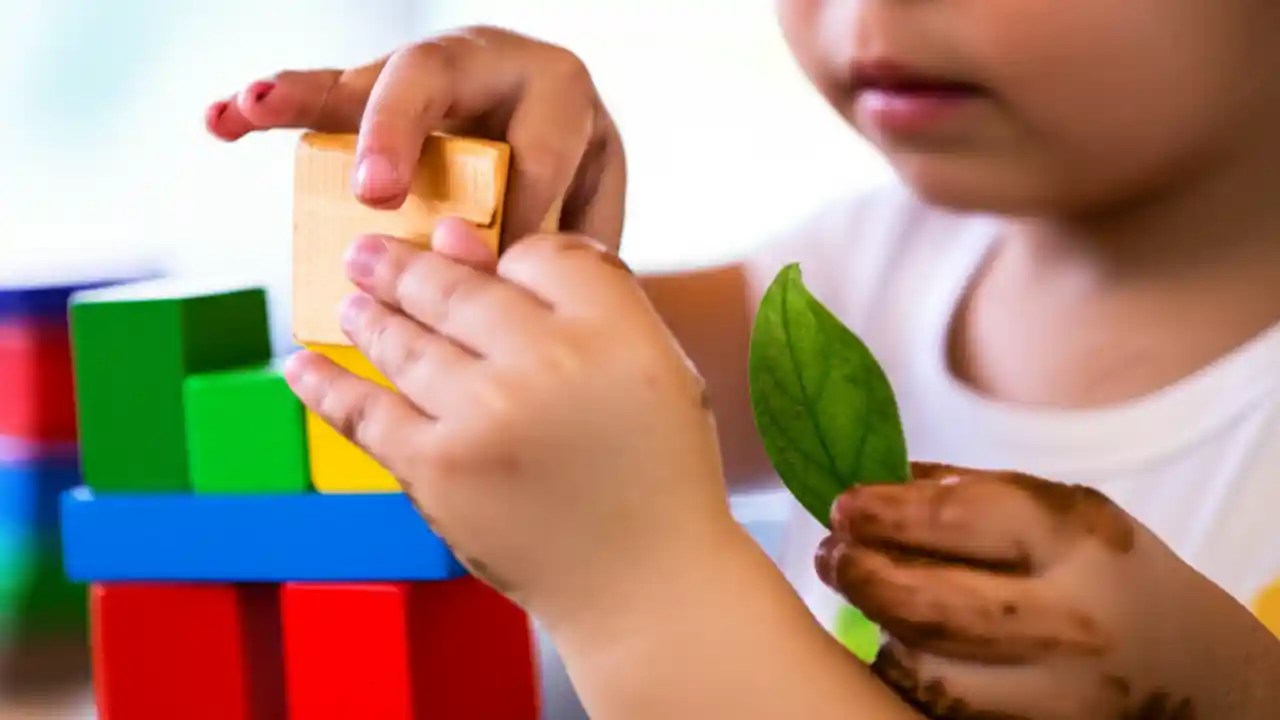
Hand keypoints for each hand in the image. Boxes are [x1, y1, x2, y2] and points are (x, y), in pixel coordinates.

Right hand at [205, 26, 624, 250]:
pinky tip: (223, 120)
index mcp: (559, 92)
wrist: (572, 162)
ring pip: (363, 80)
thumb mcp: (586, 225)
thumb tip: (484, 277)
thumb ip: (558, 253)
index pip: (539, 146)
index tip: (491, 266)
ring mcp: (427, 76)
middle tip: (375, 193)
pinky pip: (321, 97)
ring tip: (252, 107)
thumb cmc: (577, 201)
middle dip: (400, 130)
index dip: (518, 209)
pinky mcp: (378, 97)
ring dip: (304, 96)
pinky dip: (272, 108)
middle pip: (436, 76)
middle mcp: (487, 63)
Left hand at [282, 220, 735, 627]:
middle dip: (401, 266)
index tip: (482, 263)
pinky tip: (302, 365)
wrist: (643, 583)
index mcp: (615, 327)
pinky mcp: (438, 470)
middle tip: (365, 253)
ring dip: (367, 316)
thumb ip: (576, 296)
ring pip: (406, 341)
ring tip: (350, 302)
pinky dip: (327, 386)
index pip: (541, 254)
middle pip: (458, 287)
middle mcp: (548, 360)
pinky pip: (366, 413)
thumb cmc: (652, 468)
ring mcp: (485, 415)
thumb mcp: (651, 364)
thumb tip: (454, 237)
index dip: (509, 256)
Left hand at [817, 463, 1279, 719]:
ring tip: (858, 591)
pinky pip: (942, 707)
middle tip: (831, 554)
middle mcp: (1068, 622)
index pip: (962, 520)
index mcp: (1073, 541)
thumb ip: (966, 493)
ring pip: (927, 671)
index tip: (843, 506)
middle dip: (862, 575)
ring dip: (878, 628)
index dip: (889, 512)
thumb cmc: (1099, 566)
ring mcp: (1053, 692)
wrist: (1183, 662)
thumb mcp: (1055, 507)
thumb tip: (870, 479)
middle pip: (931, 606)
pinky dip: (907, 672)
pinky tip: (896, 640)